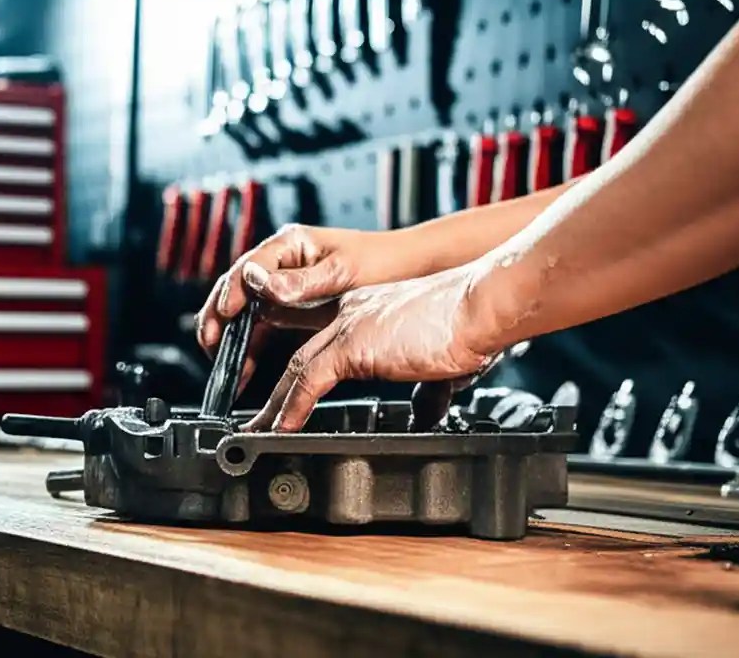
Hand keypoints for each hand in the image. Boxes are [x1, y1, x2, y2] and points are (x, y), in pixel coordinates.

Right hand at [194, 225, 426, 384]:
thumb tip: (260, 283)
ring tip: (222, 362)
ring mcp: (287, 285)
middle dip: (218, 317)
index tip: (225, 314)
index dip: (233, 293)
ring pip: (247, 312)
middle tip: (209, 342)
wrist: (416, 271)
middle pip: (237, 290)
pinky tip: (247, 369)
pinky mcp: (296, 307)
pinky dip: (253, 346)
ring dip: (232, 336)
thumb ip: (302, 281)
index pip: (248, 267)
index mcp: (290, 244)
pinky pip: (266, 327)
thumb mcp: (342, 271)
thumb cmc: (385, 262)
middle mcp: (282, 263)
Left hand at [241, 262, 510, 431]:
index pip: (320, 339)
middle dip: (276, 390)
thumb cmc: (470, 327)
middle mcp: (349, 313)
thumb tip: (426, 415)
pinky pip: (309, 380)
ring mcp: (347, 327)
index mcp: (366, 310)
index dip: (301, 367)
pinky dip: (293, 407)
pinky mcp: (351, 345)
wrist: (480, 306)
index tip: (288, 393)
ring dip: (274, 405)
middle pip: (299, 355)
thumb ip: (424, 388)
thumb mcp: (437, 361)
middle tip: (259, 419)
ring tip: (258, 432)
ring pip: (296, 369)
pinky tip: (283, 428)